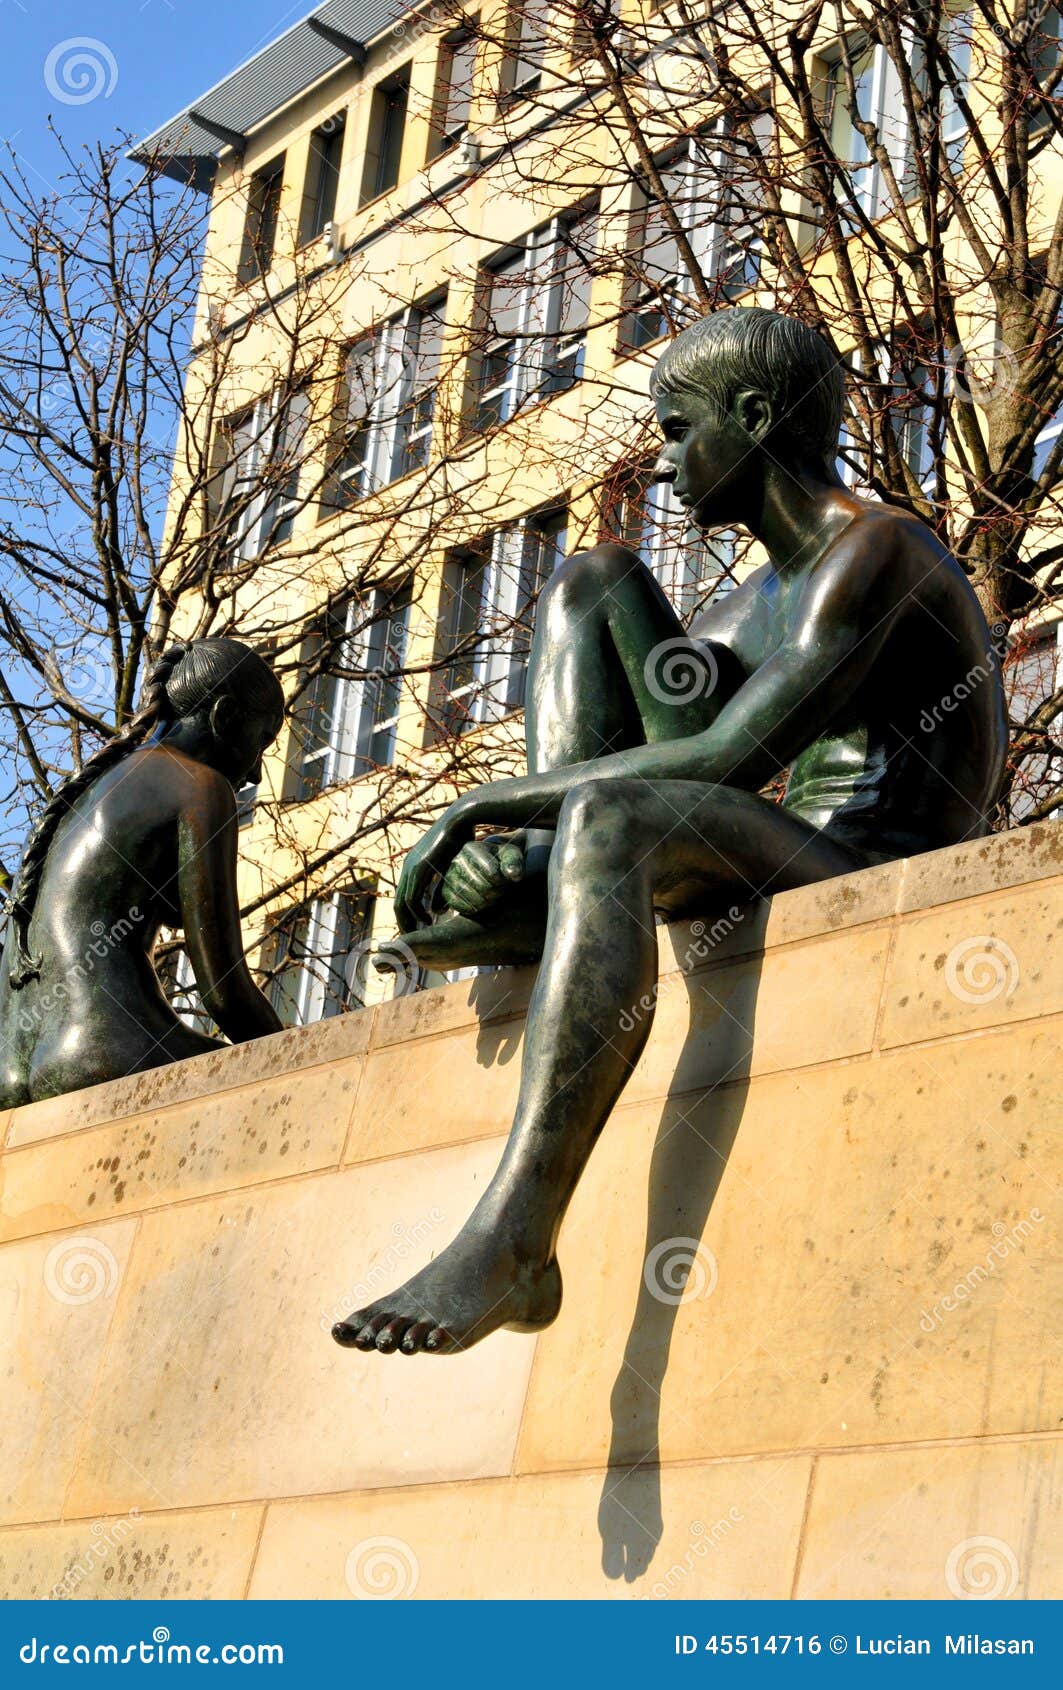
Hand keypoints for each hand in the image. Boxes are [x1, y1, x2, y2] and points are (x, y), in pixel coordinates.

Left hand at [394, 801, 475, 932]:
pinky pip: (413, 897)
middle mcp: (407, 868)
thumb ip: (440, 888)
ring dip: (409, 922)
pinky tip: (428, 922)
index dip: (408, 918)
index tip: (417, 933)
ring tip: (419, 937)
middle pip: (399, 905)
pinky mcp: (419, 868)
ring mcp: (411, 868)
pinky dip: (418, 913)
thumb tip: (437, 909)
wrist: (460, 819)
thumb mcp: (449, 868)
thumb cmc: (459, 840)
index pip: (404, 900)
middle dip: (405, 924)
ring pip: (403, 904)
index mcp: (412, 868)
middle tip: (413, 942)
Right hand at [441, 831, 528, 917]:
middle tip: (499, 890)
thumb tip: (513, 874)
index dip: (501, 881)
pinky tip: (481, 904)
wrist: (490, 867)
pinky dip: (471, 908)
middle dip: (494, 892)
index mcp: (472, 849)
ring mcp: (449, 876)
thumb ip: (514, 862)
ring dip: (485, 901)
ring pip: (468, 896)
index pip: (490, 871)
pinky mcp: (446, 891)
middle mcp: (456, 860)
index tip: (504, 880)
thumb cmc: (502, 860)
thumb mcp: (511, 856)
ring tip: (492, 896)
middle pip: (479, 885)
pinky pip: (456, 904)